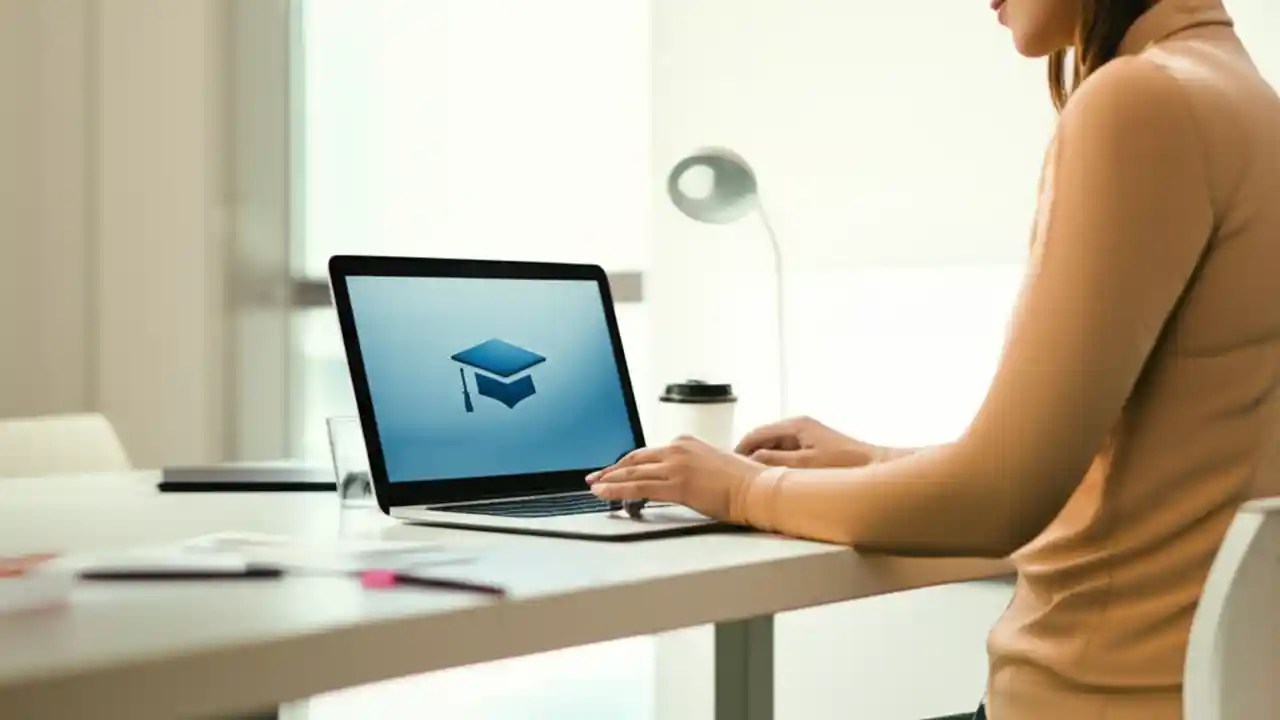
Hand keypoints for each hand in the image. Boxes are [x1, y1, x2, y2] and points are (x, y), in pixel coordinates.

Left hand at [586, 436, 765, 521]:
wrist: (758, 488)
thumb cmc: (744, 481)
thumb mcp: (712, 465)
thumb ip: (692, 467)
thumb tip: (682, 479)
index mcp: (686, 442)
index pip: (649, 453)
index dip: (628, 464)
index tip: (615, 470)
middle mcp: (677, 449)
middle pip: (635, 459)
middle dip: (612, 470)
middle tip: (595, 477)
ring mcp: (676, 465)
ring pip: (633, 473)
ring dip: (610, 481)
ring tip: (594, 488)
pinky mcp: (677, 484)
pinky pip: (639, 488)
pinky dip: (618, 491)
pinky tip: (605, 494)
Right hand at [735, 416, 884, 468]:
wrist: (877, 468)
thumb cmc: (845, 466)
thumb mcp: (805, 466)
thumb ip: (775, 463)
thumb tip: (750, 462)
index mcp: (795, 426)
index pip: (755, 435)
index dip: (739, 450)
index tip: (726, 466)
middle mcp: (799, 427)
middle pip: (763, 440)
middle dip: (749, 457)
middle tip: (737, 477)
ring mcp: (807, 436)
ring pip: (775, 449)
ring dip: (764, 463)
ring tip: (754, 482)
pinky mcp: (814, 447)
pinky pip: (787, 455)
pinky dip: (777, 465)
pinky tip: (776, 481)